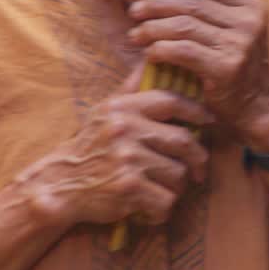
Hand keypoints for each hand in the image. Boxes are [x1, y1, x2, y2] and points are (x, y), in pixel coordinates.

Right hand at [18, 65, 212, 226]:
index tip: (208, 121)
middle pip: (184, 141)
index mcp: (122, 108)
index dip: (196, 111)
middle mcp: (125, 130)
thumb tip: (149, 58)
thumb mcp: (105, 112)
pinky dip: (160, 211)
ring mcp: (127, 158)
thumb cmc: (90, 148)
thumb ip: (130, 89)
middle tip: (197, 171)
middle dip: (197, 159)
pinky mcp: (129, 188)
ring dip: (175, 188)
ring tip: (158, 190)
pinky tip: (147, 209)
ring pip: (178, 174)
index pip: (171, 101)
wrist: (59, 184)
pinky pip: (166, 201)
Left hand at [128, 0, 268, 151]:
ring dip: (153, 28)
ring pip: (184, 26)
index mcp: (252, 7)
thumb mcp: (236, 33)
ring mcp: (239, 44)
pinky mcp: (226, 67)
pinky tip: (150, 54)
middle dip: (158, 4)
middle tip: (136, 11)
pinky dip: (161, 49)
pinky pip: (183, 50)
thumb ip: (214, 11)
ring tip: (136, 35)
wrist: (258, 108)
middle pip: (193, 4)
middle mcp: (249, 22)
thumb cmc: (238, 68)